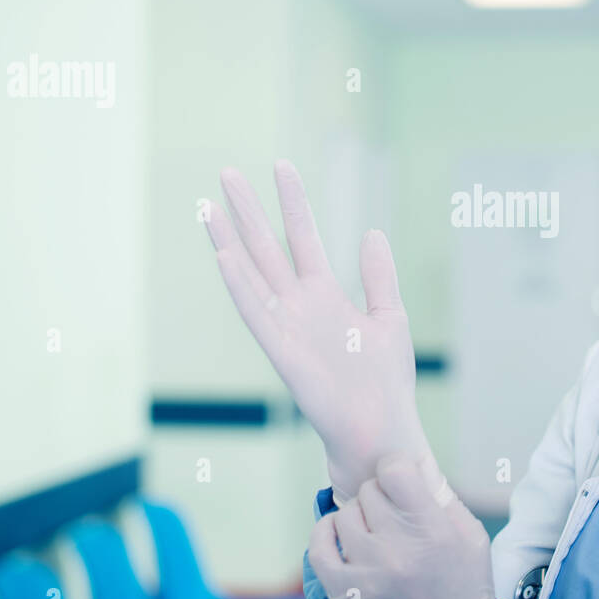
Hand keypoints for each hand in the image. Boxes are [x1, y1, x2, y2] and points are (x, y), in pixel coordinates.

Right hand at [204, 160, 447, 504]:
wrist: (380, 433)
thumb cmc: (386, 384)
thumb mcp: (389, 319)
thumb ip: (378, 278)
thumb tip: (371, 232)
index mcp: (325, 297)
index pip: (302, 238)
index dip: (293, 203)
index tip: (280, 166)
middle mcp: (300, 307)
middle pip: (267, 248)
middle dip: (249, 210)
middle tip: (227, 172)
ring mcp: (288, 328)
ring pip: (252, 275)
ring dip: (230, 241)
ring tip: (209, 205)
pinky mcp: (283, 354)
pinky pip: (257, 314)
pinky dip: (240, 287)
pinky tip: (224, 256)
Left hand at [308, 453, 522, 598]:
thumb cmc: (466, 587)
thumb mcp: (471, 536)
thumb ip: (444, 497)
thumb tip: (414, 466)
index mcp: (433, 531)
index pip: (394, 470)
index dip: (396, 468)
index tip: (400, 480)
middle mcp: (398, 550)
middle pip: (368, 492)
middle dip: (381, 497)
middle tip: (392, 514)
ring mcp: (369, 574)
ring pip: (344, 515)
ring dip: (358, 517)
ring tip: (372, 530)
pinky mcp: (347, 595)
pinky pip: (319, 548)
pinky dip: (325, 534)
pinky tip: (339, 533)